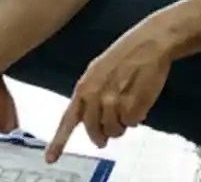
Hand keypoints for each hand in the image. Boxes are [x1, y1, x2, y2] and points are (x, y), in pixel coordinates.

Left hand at [46, 23, 171, 162]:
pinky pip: (132, 124)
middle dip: (102, 136)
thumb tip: (91, 118)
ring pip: (114, 131)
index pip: (69, 119)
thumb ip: (91, 94)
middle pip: (93, 132)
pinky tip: (139, 102)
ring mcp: (114, 102)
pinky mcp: (132, 106)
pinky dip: (137, 117)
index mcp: (84, 87)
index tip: (50, 159)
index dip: (59, 141)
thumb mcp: (98, 70)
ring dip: (122, 125)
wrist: (149, 42)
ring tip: (128, 108)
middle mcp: (95, 96)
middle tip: (108, 133)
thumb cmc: (125, 53)